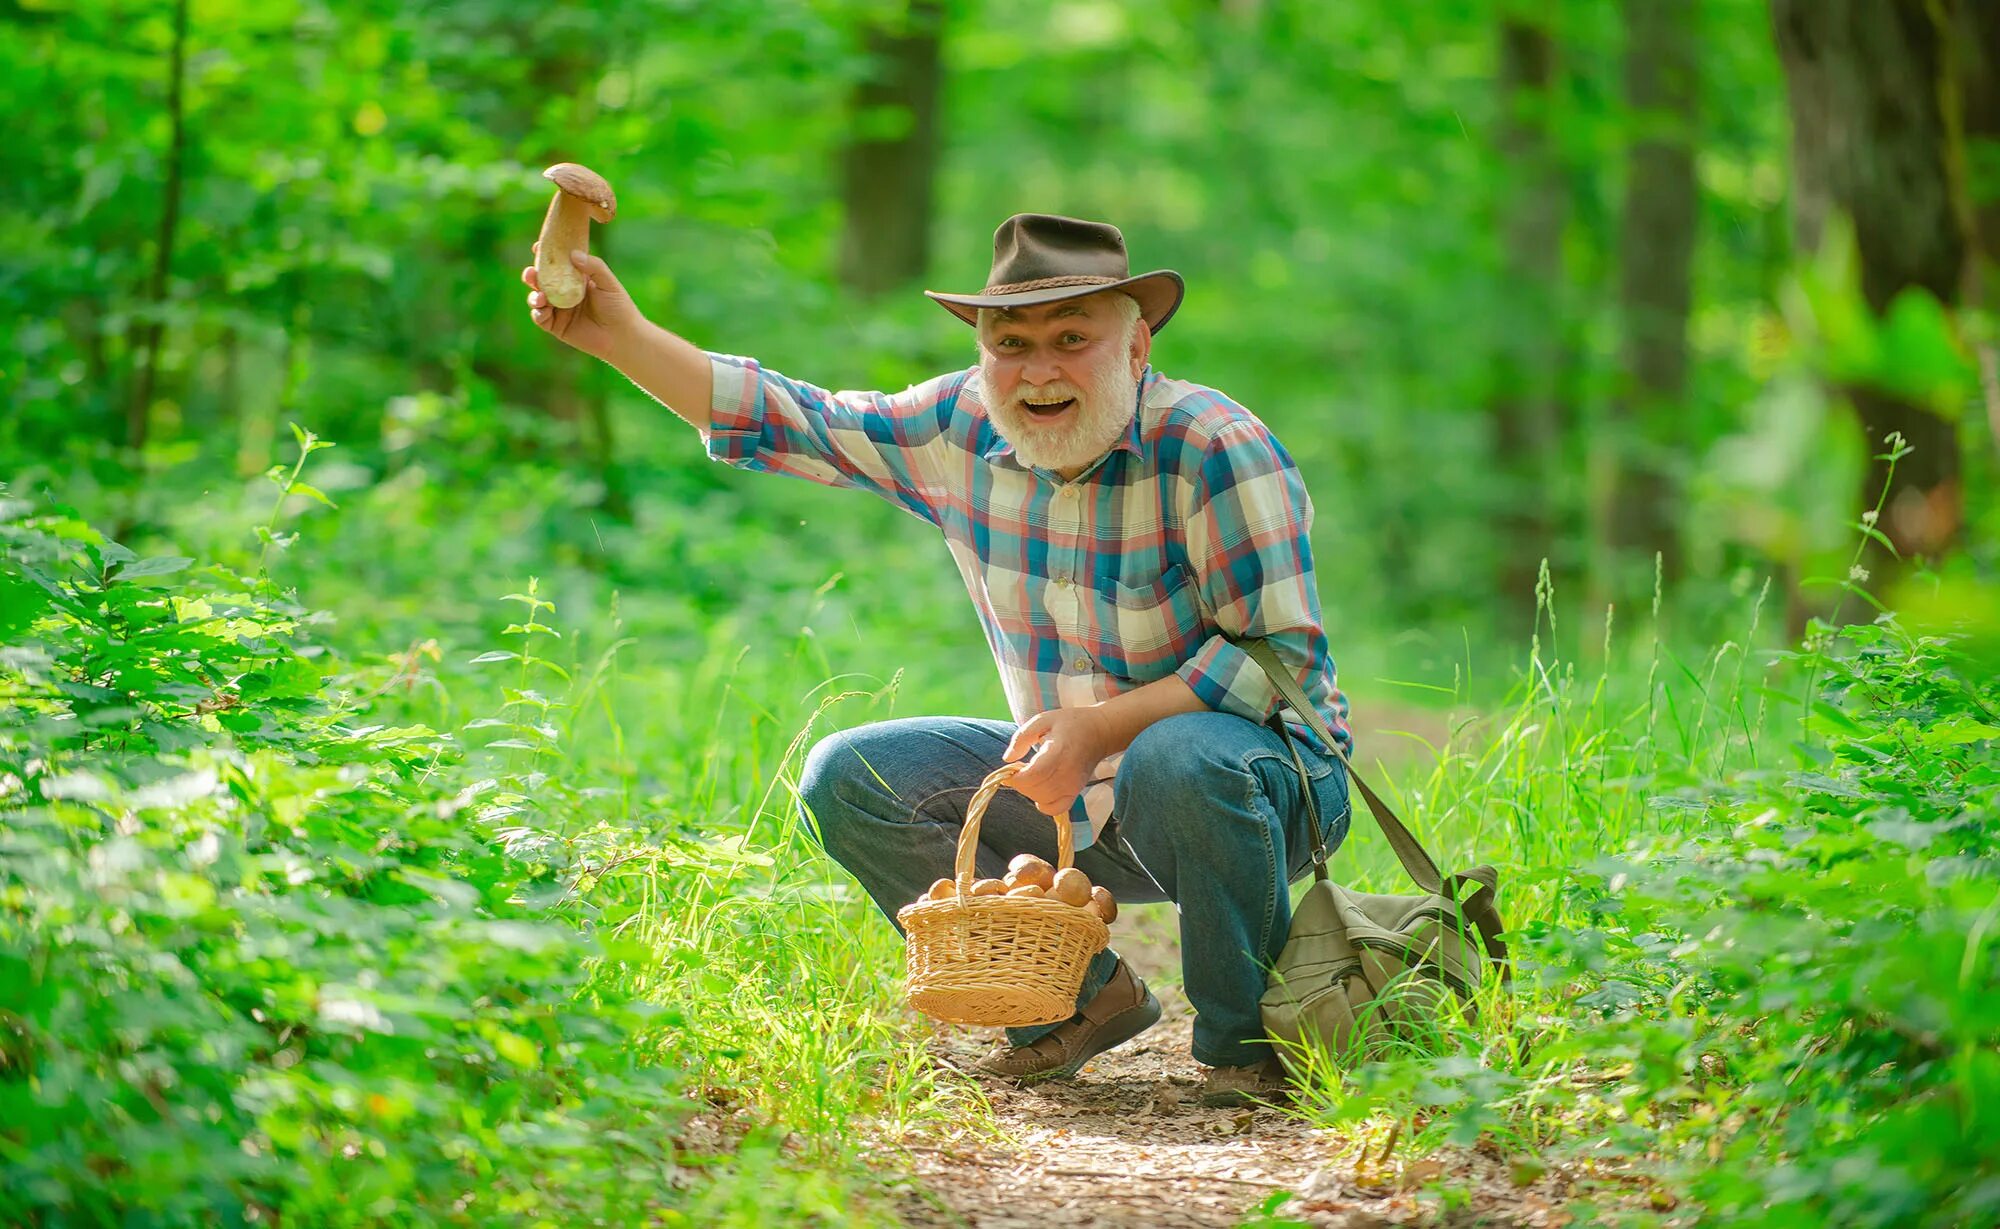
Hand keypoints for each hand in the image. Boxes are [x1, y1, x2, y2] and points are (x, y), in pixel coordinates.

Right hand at [521, 245, 644, 361]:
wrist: (622, 336)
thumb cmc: (619, 306)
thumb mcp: (608, 282)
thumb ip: (593, 266)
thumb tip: (573, 253)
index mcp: (575, 279)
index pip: (556, 264)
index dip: (545, 255)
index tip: (537, 247)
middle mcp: (564, 293)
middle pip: (541, 281)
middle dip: (532, 275)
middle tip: (531, 272)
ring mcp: (559, 310)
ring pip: (537, 299)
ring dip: (533, 295)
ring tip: (539, 295)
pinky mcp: (557, 327)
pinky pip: (540, 318)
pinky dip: (538, 312)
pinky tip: (542, 307)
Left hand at [1004, 707, 1112, 818]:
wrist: (1100, 732)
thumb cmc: (1070, 723)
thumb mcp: (1043, 720)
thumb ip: (1022, 737)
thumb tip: (1008, 759)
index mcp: (1058, 752)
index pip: (1033, 776)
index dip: (1017, 777)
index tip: (1013, 768)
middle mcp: (1067, 773)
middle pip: (1035, 790)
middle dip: (1021, 783)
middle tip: (1022, 769)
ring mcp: (1073, 786)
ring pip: (1042, 800)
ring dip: (1030, 791)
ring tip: (1032, 775)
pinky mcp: (1076, 793)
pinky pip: (1056, 809)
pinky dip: (1043, 804)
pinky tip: (1041, 790)